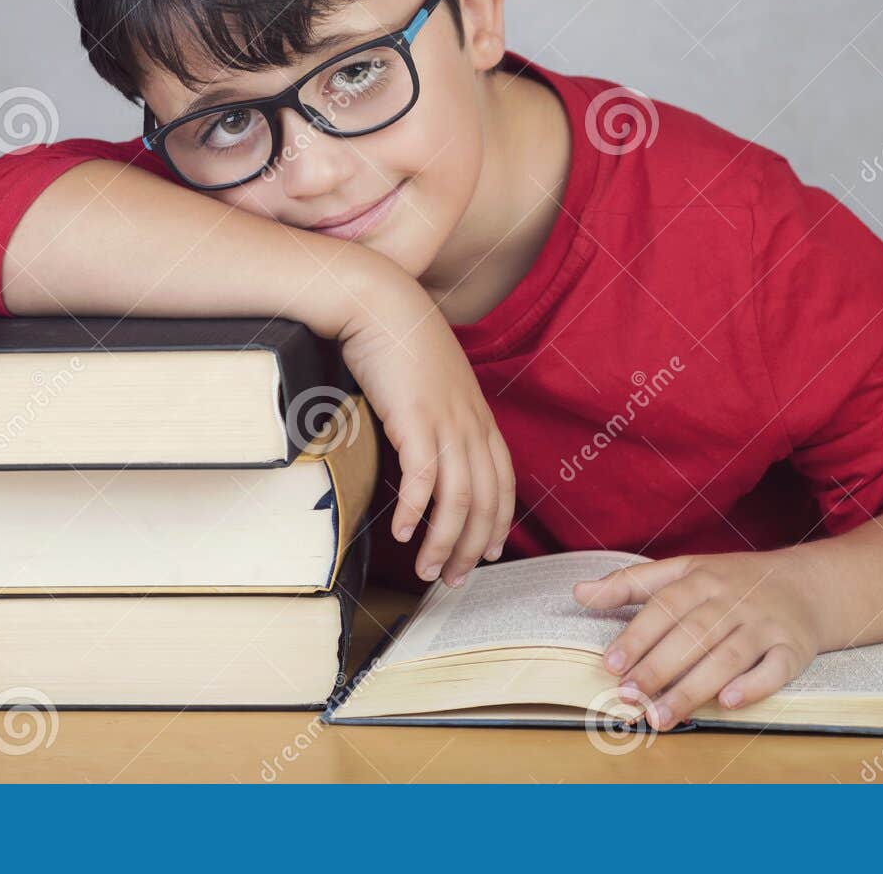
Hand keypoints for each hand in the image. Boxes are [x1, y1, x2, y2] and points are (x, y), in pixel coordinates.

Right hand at [337, 262, 514, 586]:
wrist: (381, 302)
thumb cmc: (399, 341)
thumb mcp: (432, 383)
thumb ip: (437, 416)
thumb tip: (424, 448)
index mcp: (479, 416)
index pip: (502, 483)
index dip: (497, 523)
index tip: (485, 554)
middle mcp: (472, 424)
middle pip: (486, 502)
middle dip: (471, 548)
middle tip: (451, 579)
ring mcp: (447, 423)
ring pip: (459, 501)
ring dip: (443, 543)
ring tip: (426, 570)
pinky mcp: (416, 421)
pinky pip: (424, 480)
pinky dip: (415, 512)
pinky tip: (400, 533)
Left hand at [572, 552, 824, 728]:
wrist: (807, 584)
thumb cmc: (732, 582)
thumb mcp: (684, 570)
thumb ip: (631, 583)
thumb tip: (578, 592)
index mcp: (703, 578)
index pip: (666, 606)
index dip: (638, 635)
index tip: (611, 665)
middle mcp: (734, 600)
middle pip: (693, 635)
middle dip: (658, 668)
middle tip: (629, 698)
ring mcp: (765, 624)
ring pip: (728, 657)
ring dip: (693, 688)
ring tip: (660, 717)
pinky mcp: (793, 649)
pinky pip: (775, 669)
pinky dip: (753, 685)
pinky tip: (727, 702)